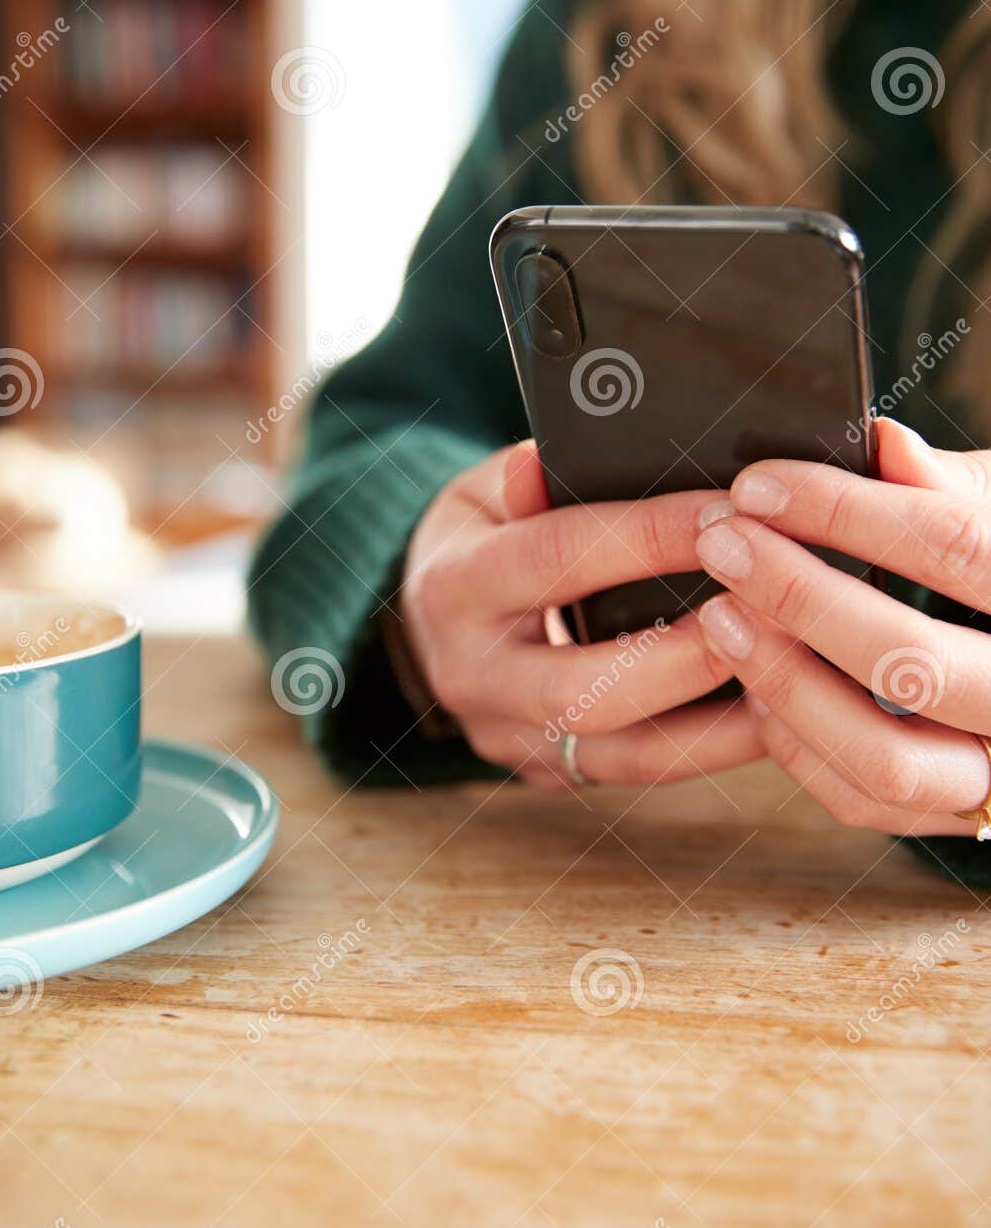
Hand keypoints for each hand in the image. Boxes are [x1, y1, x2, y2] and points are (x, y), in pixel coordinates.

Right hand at [403, 440, 761, 788]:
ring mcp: (508, 737)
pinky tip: (773, 717)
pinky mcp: (550, 772)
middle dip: (684, 657)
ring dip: (716, 723)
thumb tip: (560, 455)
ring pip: (622, 753)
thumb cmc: (484, 534)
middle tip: (769, 615)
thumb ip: (531, 476)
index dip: (646, 538)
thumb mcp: (490, 489)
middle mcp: (472, 675)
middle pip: (582, 688)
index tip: (730, 514)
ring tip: (792, 678)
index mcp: (453, 587)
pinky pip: (641, 770)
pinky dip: (712, 748)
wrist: (435, 618)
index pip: (556, 558)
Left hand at [694, 419, 990, 837]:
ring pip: (884, 755)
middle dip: (801, 599)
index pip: (955, 547)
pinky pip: (865, 798)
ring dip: (786, 682)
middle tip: (723, 546)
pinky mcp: (956, 811)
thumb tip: (883, 444)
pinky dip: (799, 744)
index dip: (849, 512)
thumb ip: (949, 486)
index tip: (761, 486)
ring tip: (724, 617)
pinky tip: (757, 684)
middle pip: (912, 662)